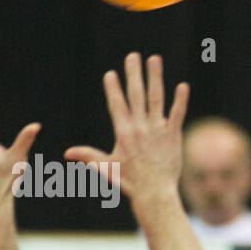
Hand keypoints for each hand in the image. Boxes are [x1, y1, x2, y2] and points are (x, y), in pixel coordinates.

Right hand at [65, 53, 188, 203]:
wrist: (154, 193)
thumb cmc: (130, 182)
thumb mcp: (106, 167)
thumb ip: (88, 156)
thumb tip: (67, 153)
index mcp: (123, 132)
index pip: (117, 105)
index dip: (114, 89)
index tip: (111, 73)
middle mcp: (140, 127)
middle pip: (135, 95)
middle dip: (133, 74)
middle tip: (133, 55)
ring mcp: (157, 130)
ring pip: (155, 98)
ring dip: (155, 77)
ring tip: (154, 59)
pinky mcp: (173, 135)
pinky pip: (177, 114)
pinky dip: (180, 100)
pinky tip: (183, 85)